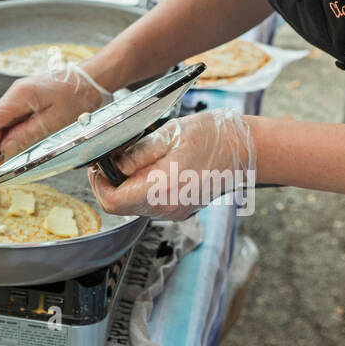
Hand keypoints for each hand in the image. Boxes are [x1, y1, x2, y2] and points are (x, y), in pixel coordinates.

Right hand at [0, 64, 112, 160]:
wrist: (93, 80)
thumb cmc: (79, 97)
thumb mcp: (55, 123)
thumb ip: (27, 136)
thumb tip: (5, 151)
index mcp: (20, 95)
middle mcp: (16, 92)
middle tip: (8, 163)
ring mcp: (21, 95)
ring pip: (4, 122)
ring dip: (8, 140)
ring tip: (19, 155)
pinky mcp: (29, 99)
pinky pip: (15, 119)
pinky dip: (17, 133)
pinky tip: (28, 143)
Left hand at [87, 107, 255, 219]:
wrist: (248, 149)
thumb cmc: (213, 137)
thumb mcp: (168, 134)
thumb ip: (136, 153)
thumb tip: (112, 164)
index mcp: (161, 189)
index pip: (112, 202)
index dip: (97, 184)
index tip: (97, 167)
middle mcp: (167, 208)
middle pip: (122, 206)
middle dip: (111, 184)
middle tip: (110, 160)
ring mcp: (176, 211)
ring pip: (136, 205)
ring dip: (127, 185)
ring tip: (134, 159)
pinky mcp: (182, 208)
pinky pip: (152, 203)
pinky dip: (144, 187)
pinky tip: (152, 166)